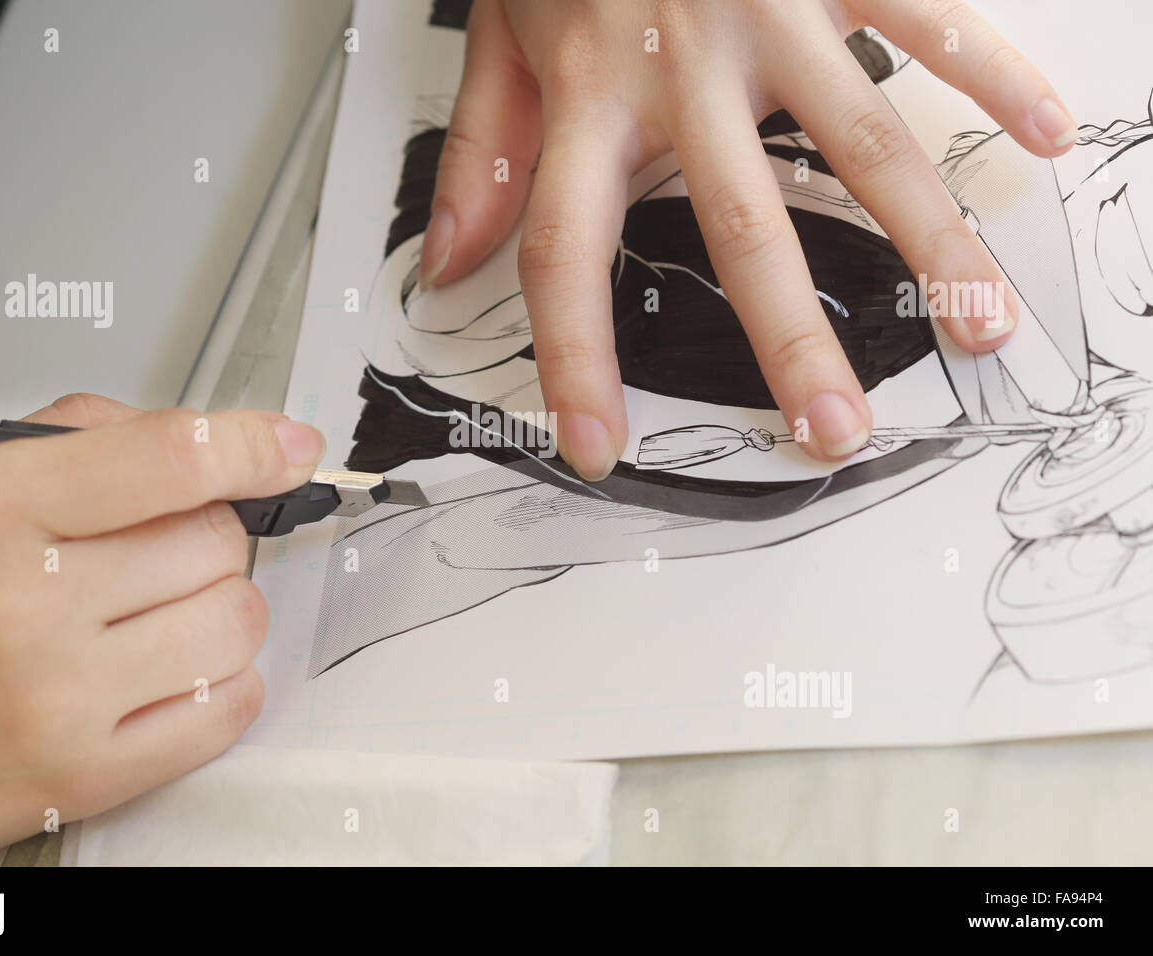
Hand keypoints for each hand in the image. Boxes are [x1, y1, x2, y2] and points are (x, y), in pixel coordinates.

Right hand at [0, 394, 323, 863]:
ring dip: (217, 608)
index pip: (170, 458)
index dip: (250, 444)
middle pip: (216, 539)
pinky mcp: (86, 774)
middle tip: (151, 553)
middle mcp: (25, 603)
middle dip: (203, 535)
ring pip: (238, 620)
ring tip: (156, 614)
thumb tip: (208, 443)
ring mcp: (59, 698)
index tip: (288, 446)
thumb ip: (82, 439)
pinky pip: (228, 708)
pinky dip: (221, 682)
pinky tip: (168, 671)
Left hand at [420, 0, 1077, 476]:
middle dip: (791, 339)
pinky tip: (1040, 132)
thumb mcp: (495, 38)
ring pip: (857, 140)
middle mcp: (679, 68)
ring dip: (926, 240)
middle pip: (738, 226)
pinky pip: (923, 14)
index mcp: (585, 97)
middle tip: (832, 428)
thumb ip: (481, 156)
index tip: (598, 445)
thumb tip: (444, 266)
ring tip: (974, 323)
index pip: (565, 254)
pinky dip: (988, 70)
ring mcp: (767, 12)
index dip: (574, 359)